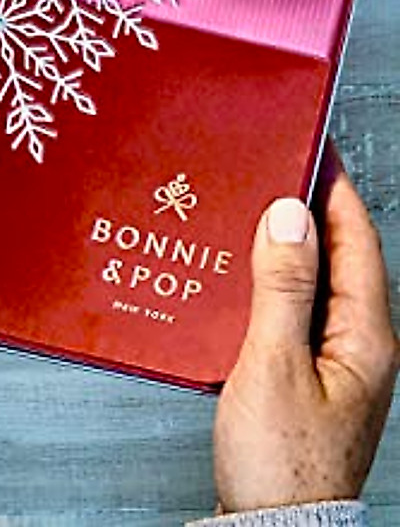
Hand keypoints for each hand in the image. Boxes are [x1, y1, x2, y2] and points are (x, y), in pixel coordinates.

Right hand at [214, 149, 398, 510]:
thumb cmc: (281, 461)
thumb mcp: (274, 362)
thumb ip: (282, 286)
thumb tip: (288, 214)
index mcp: (366, 337)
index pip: (357, 239)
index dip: (333, 187)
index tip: (311, 144)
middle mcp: (359, 345)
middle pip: (340, 256)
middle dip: (309, 207)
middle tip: (273, 165)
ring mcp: (335, 363)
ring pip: (315, 282)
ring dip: (286, 242)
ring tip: (249, 208)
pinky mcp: (307, 376)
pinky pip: (295, 309)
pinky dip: (271, 279)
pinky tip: (240, 274)